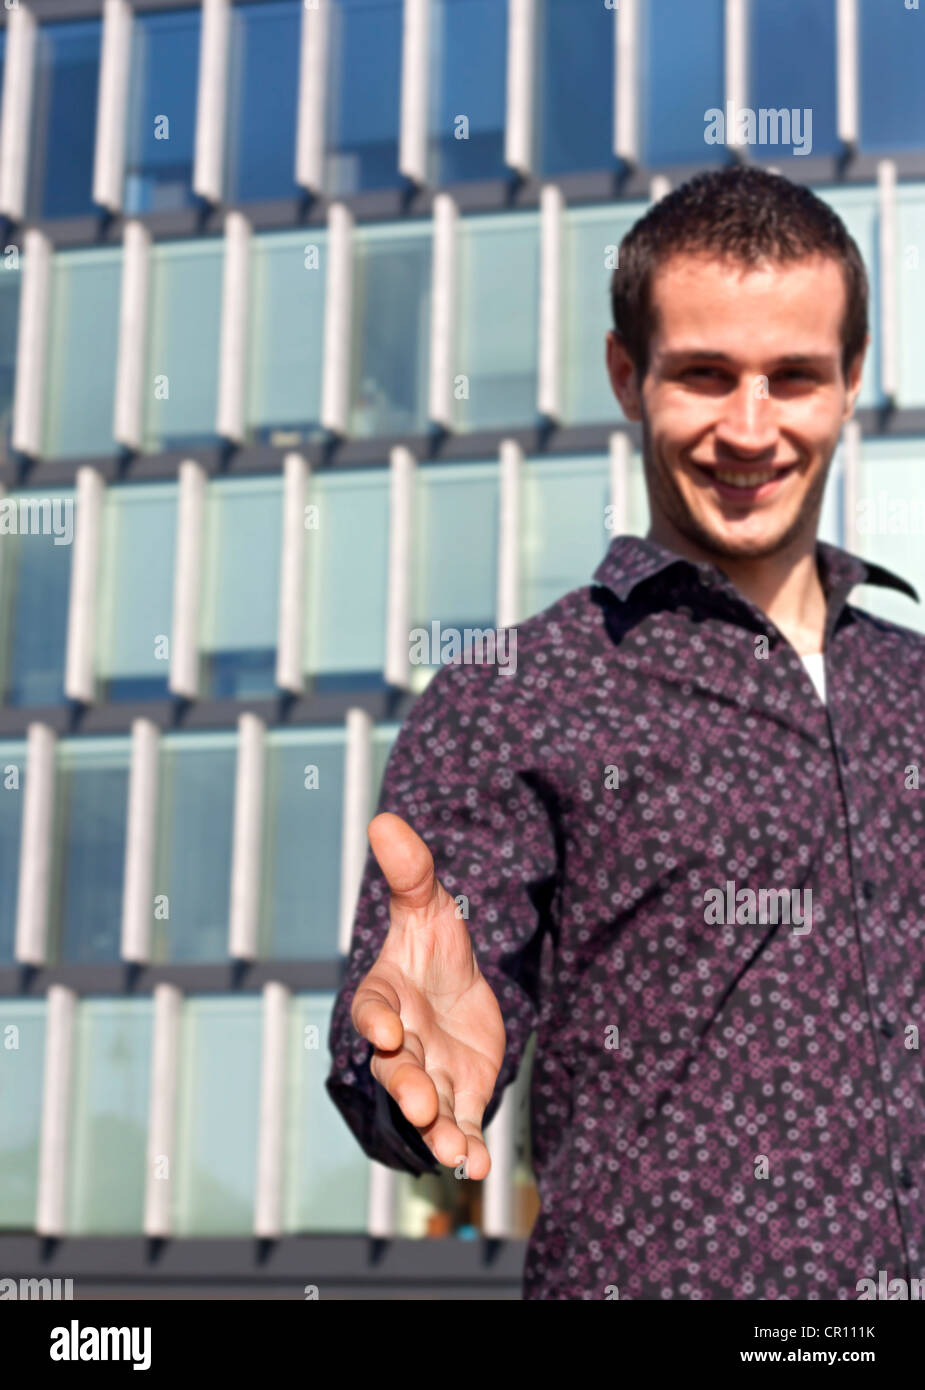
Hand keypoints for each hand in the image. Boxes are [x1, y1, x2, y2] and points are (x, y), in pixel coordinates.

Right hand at [351, 812, 505, 1178]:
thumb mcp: (430, 905)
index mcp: (385, 996)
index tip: (384, 1031)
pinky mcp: (460, 1096)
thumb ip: (410, 872)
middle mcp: (400, 1042)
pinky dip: (467, 1146)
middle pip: (396, 1068)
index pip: (372, 1008)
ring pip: (427, 1108)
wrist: (463, 989)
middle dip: (407, 1086)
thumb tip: (385, 818)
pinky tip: (479, 1166)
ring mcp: (428, 1073)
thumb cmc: (434, 946)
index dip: (375, 1021)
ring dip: (436, 1130)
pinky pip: (460, 1124)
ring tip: (452, 1151)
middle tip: (419, 1102)